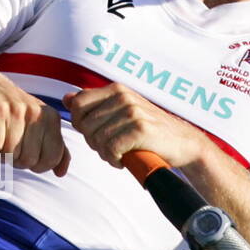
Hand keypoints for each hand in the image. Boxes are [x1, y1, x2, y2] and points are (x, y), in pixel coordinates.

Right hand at [0, 63, 70, 175]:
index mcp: (52, 118)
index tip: (25, 155)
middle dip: (15, 160)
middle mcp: (37, 113)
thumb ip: (54, 148)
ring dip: (0, 154)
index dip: (36, 165)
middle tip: (8, 146)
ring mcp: (17, 110)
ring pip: (10, 155)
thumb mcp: (39, 125)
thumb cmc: (14, 110)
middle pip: (28, 160)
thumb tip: (61, 173)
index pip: (51, 158)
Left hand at [64, 83, 209, 169]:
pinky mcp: (140, 129)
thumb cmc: (148, 130)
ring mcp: (132, 111)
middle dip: (93, 142)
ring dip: (105, 154)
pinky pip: (111, 149)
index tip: (96, 134)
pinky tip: (125, 160)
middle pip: (85, 125)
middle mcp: (123, 96)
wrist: (183, 143)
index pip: (78, 105)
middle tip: (110, 148)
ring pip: (97, 139)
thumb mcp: (120, 111)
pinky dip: (114, 160)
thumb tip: (67, 98)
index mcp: (116, 89)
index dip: (80, 124)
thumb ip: (94, 104)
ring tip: (119, 154)